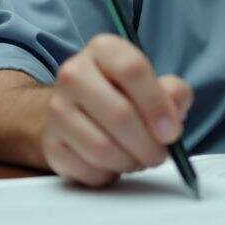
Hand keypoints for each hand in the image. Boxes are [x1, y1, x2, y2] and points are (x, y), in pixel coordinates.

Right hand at [41, 33, 192, 186]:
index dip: (157, 105)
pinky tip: (113, 163)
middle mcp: (73, 73)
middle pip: (120, 114)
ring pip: (103, 148)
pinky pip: (88, 170)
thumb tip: (172, 114)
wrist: (76, 111)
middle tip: (159, 154)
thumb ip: (173, 93)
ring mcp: (57, 109)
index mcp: (103, 49)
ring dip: (130, 162)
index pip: (133, 70)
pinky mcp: (51, 144)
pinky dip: (109, 174)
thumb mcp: (154, 85)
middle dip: (148, 144)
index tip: (171, 131)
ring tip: (137, 158)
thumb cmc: (123, 96)